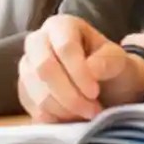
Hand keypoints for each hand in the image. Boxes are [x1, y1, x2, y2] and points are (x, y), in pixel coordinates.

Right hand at [18, 15, 143, 122]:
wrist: (104, 85)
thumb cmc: (108, 66)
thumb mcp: (118, 59)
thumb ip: (108, 61)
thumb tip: (91, 69)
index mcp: (61, 25)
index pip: (64, 47)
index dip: (79, 72)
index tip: (95, 92)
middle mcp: (37, 41)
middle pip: (44, 68)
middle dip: (70, 95)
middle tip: (92, 110)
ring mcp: (27, 66)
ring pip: (38, 92)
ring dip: (66, 110)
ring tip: (87, 114)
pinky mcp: (24, 91)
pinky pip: (34, 109)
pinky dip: (56, 118)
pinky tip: (73, 117)